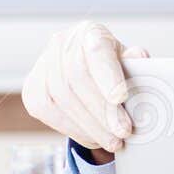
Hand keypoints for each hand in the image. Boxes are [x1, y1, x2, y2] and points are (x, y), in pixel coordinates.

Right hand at [21, 21, 149, 158]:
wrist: (82, 70)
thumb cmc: (111, 67)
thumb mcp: (128, 61)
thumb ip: (137, 62)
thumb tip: (141, 60)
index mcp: (90, 32)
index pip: (97, 51)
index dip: (108, 75)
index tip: (122, 98)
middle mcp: (61, 44)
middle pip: (78, 80)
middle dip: (102, 111)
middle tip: (123, 133)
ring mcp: (42, 66)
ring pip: (62, 99)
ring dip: (90, 126)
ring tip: (113, 141)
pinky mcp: (32, 90)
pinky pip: (49, 112)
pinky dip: (74, 130)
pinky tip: (93, 138)